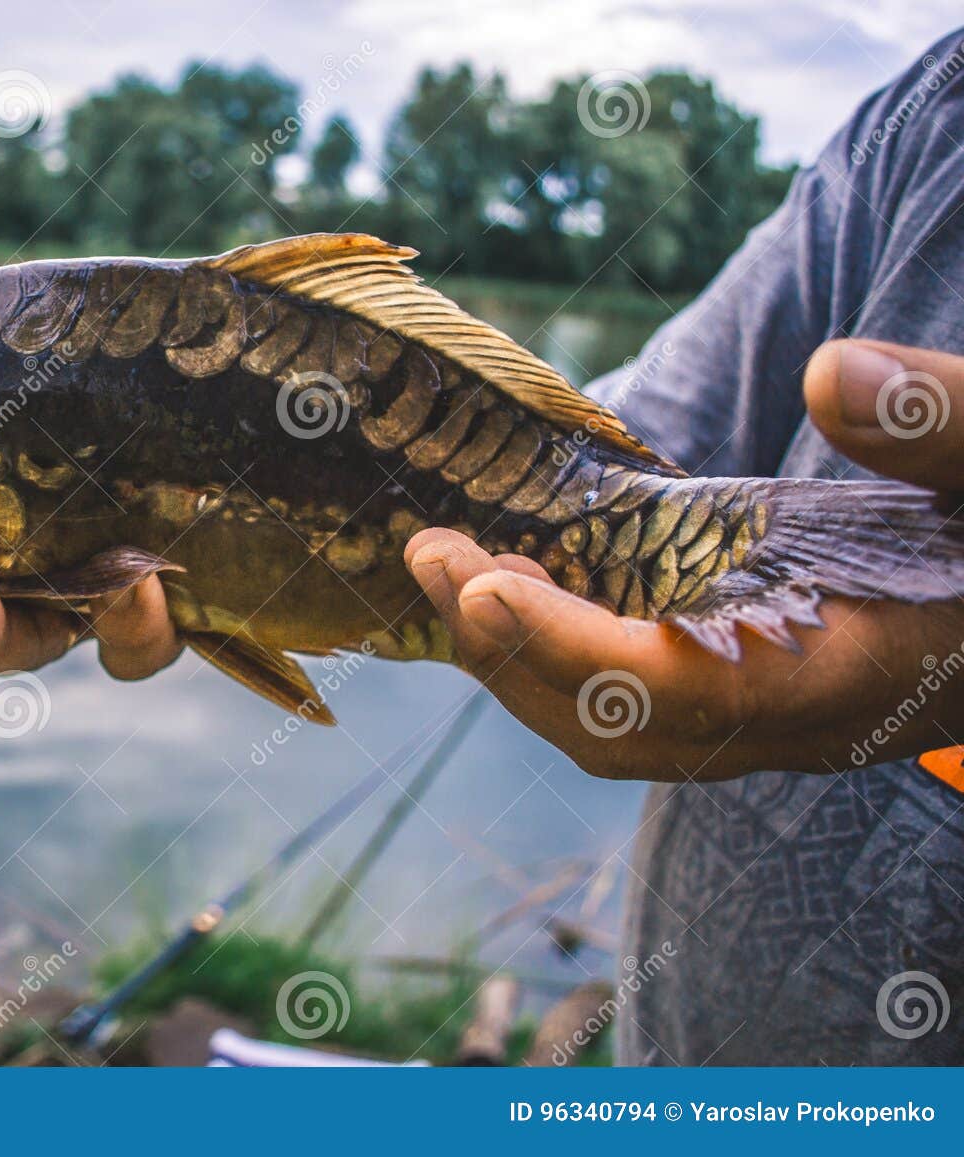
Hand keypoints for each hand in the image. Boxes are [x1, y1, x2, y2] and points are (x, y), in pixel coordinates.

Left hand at [405, 338, 963, 780]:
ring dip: (518, 658)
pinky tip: (513, 584)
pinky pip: (626, 704)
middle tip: (429, 552)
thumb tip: (834, 373)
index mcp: (854, 676)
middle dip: (510, 648)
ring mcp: (768, 721)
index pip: (685, 692)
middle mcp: (798, 723)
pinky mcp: (749, 695)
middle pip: (617, 727)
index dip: (575, 648)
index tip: (482, 586)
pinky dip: (555, 654)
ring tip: (448, 564)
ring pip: (611, 729)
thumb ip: (948, 426)